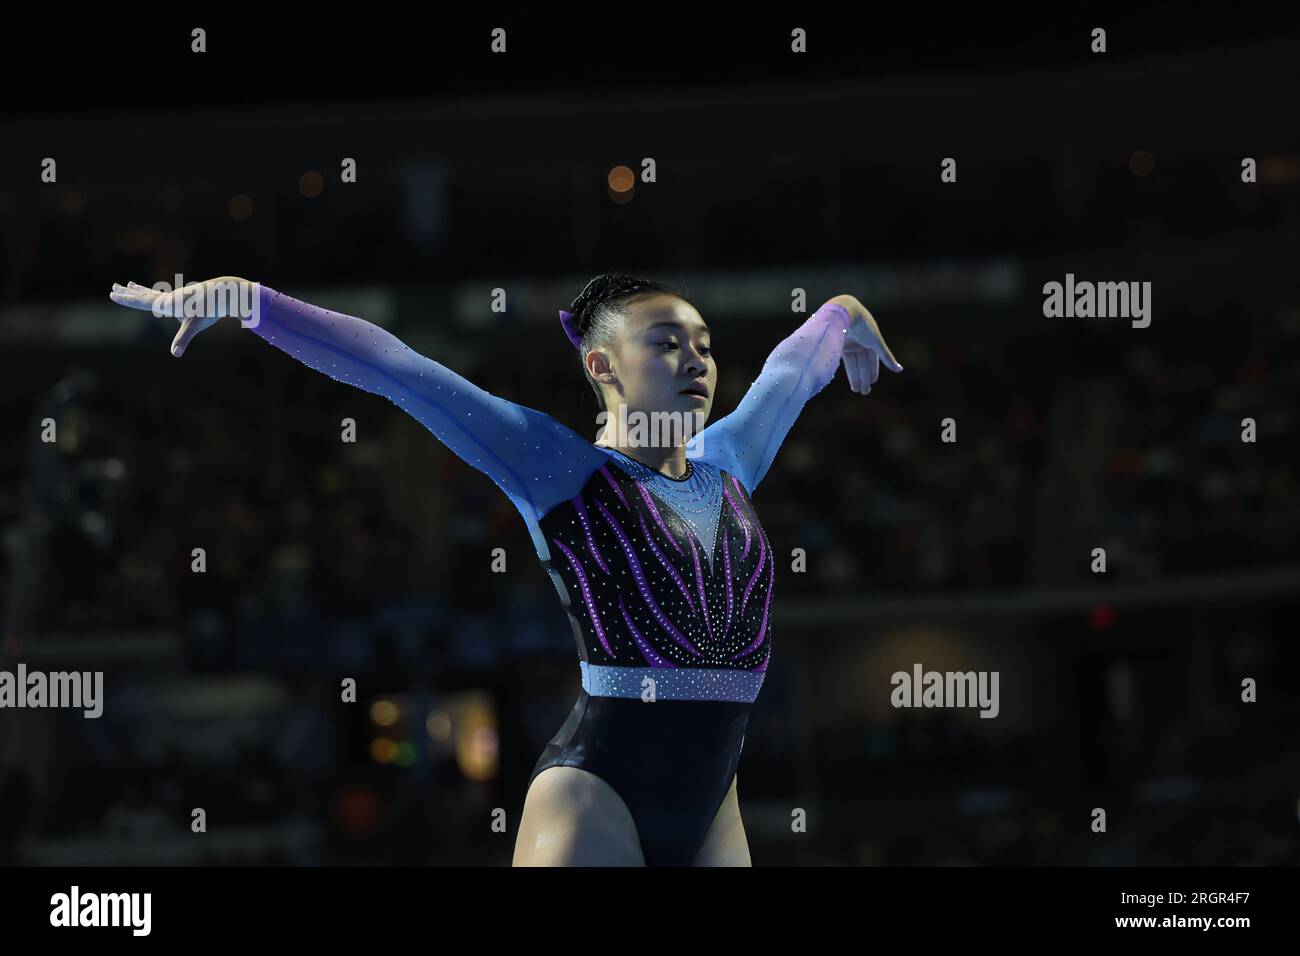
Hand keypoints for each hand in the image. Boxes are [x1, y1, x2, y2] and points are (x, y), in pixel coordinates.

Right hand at [109, 276, 250, 356]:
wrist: (223, 294)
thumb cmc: (208, 310)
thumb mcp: (194, 326)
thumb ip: (183, 339)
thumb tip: (175, 354)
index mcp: (167, 303)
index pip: (142, 301)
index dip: (127, 299)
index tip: (113, 294)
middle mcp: (169, 297)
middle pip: (144, 295)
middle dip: (128, 293)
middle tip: (113, 286)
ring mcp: (176, 295)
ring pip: (153, 292)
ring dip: (139, 290)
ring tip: (129, 284)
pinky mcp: (183, 296)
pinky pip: (164, 294)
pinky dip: (155, 292)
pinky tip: (156, 295)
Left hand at [828, 296, 902, 394]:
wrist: (844, 312)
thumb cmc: (863, 325)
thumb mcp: (876, 342)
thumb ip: (887, 357)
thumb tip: (900, 370)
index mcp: (870, 340)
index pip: (872, 359)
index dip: (872, 370)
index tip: (872, 382)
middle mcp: (859, 342)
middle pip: (862, 363)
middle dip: (863, 377)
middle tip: (864, 392)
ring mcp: (848, 343)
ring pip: (853, 364)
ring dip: (855, 377)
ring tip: (856, 390)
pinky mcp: (838, 344)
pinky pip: (843, 359)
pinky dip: (846, 368)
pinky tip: (849, 378)